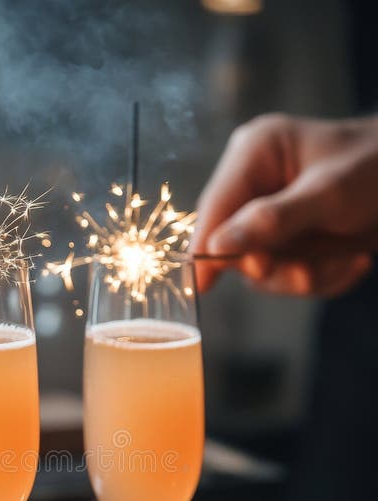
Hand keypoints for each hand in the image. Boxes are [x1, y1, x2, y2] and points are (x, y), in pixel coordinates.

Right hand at [192, 114, 377, 294]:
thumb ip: (273, 222)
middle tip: (308, 274)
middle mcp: (255, 182)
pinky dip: (322, 276)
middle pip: (234, 245)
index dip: (205, 248)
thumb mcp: (328, 195)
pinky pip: (287, 273)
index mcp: (255, 153)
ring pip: (263, 266)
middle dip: (276, 267)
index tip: (201, 285)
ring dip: (306, 275)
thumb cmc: (375, 168)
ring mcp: (271, 213)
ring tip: (349, 261)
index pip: (215, 207)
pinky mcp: (290, 237)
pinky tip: (353, 260)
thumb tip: (217, 248)